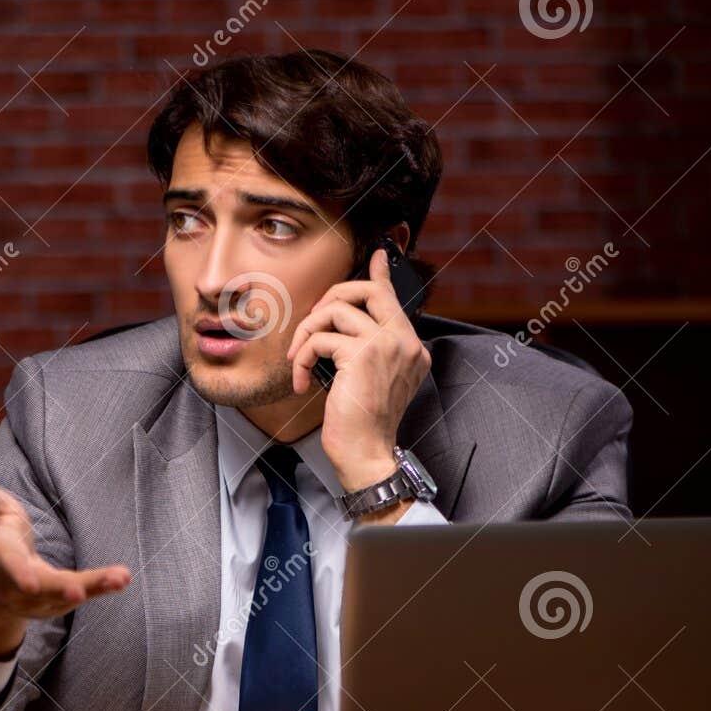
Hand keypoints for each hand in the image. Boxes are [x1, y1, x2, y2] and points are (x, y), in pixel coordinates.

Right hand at [0, 463, 130, 658]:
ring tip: (119, 578)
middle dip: (58, 589)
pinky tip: (123, 579)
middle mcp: (15, 584)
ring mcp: (36, 599)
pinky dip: (102, 587)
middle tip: (78, 592)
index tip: (30, 583)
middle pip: (39, 587)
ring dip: (93, 587)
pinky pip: (81, 594)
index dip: (17, 572)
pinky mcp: (56, 602)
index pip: (7, 563)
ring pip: (63, 595)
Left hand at [285, 248, 430, 490]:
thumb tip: (340, 329)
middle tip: (312, 321)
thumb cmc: (364, 425)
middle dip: (331, 296)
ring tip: (299, 360)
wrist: (367, 455)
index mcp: (411, 348)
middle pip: (367, 290)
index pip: (394, 299)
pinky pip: (319, 338)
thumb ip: (366, 351)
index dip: (381, 274)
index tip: (378, 255)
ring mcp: (386, 346)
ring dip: (307, 332)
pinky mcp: (361, 355)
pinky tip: (303, 381)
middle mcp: (404, 342)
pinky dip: (302, 358)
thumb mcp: (370, 382)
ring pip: (336, 310)